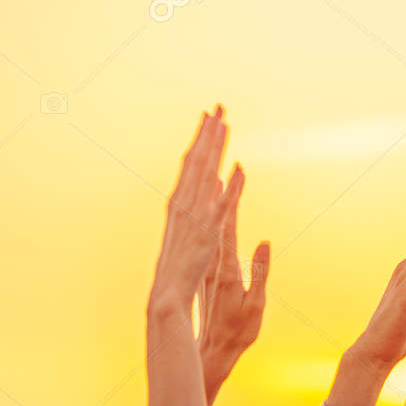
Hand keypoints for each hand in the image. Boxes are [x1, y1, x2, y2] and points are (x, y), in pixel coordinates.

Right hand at [153, 107, 236, 309]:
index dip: (201, 140)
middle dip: (208, 133)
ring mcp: (194, 219)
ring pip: (206, 176)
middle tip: (219, 106)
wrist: (165, 299)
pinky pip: (220, 208)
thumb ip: (194, 206)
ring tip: (226, 124)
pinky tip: (240, 170)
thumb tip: (207, 183)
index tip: (209, 116)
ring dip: (216, 150)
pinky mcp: (206, 236)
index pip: (191, 165)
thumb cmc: (176, 271)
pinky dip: (230, 189)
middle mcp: (183, 206)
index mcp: (179, 205)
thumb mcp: (185, 232)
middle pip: (197, 162)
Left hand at [197, 172, 269, 388]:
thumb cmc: (238, 332)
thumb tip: (264, 241)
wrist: (212, 348)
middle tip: (220, 152)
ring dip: (211, 186)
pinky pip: (208, 228)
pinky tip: (210, 192)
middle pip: (212, 211)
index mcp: (223, 266)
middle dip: (216, 177)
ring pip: (207, 216)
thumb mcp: (256, 306)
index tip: (235, 169)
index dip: (229, 196)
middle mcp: (211, 258)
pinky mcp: (208, 264)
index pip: (226, 224)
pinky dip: (210, 207)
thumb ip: (259, 273)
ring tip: (215, 159)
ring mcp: (208, 260)